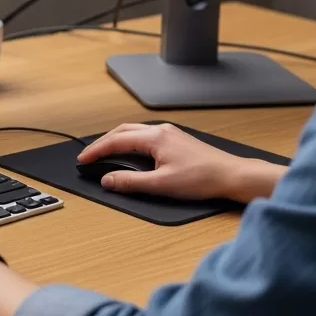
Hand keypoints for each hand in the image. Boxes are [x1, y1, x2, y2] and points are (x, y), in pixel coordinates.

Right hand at [78, 123, 283, 202]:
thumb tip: (108, 180)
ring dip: (117, 140)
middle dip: (103, 142)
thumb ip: (131, 182)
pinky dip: (131, 142)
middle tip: (90, 156)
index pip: (116, 141)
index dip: (97, 151)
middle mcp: (161, 131)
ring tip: (106, 154)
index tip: (83, 160)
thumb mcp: (161, 184)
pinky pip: (146, 136)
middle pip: (123, 131)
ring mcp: (170, 133)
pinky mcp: (177, 140)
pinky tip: (131, 154)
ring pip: (135, 132)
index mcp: (154, 138)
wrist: (232, 176)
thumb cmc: (202, 179)